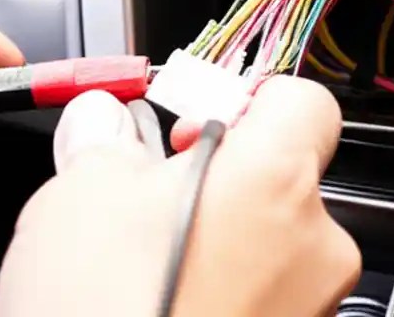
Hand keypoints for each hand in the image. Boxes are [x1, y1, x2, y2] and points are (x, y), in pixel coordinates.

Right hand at [0, 77, 360, 316]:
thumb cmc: (102, 314)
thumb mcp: (78, 199)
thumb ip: (105, 141)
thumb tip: (101, 122)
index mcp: (276, 180)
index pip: (305, 102)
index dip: (250, 98)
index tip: (197, 120)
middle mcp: (315, 245)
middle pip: (286, 181)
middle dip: (222, 182)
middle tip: (150, 200)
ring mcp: (310, 309)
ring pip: (274, 248)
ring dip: (221, 245)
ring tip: (145, 268)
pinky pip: (268, 302)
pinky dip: (227, 296)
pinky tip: (165, 307)